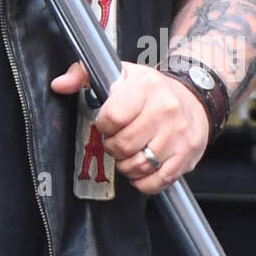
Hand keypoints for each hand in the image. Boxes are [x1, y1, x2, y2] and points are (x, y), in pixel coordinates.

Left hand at [50, 60, 208, 193]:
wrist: (196, 98)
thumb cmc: (153, 89)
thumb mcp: (121, 73)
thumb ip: (83, 75)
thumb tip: (59, 85)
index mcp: (145, 88)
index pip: (113, 117)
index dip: (103, 125)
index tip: (106, 124)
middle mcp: (164, 111)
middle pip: (124, 145)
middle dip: (112, 147)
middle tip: (115, 142)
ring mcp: (177, 135)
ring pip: (139, 165)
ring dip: (126, 166)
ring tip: (128, 154)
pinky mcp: (187, 156)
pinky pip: (158, 181)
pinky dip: (144, 182)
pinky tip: (141, 169)